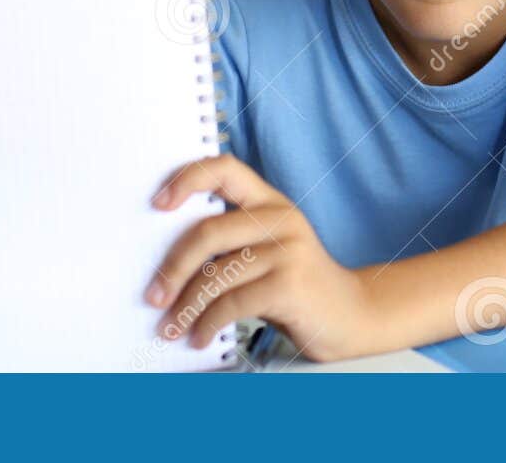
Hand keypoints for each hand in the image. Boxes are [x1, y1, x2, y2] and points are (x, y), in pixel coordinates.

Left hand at [146, 154, 378, 362]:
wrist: (352, 316)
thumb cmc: (297, 285)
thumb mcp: (268, 250)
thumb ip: (231, 244)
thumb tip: (166, 264)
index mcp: (269, 201)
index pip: (225, 168)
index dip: (187, 179)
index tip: (158, 203)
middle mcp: (280, 218)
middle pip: (208, 231)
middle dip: (172, 268)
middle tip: (153, 296)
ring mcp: (288, 249)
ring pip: (216, 274)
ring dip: (186, 307)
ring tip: (171, 326)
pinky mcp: (290, 284)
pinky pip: (232, 303)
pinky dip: (208, 324)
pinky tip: (200, 336)